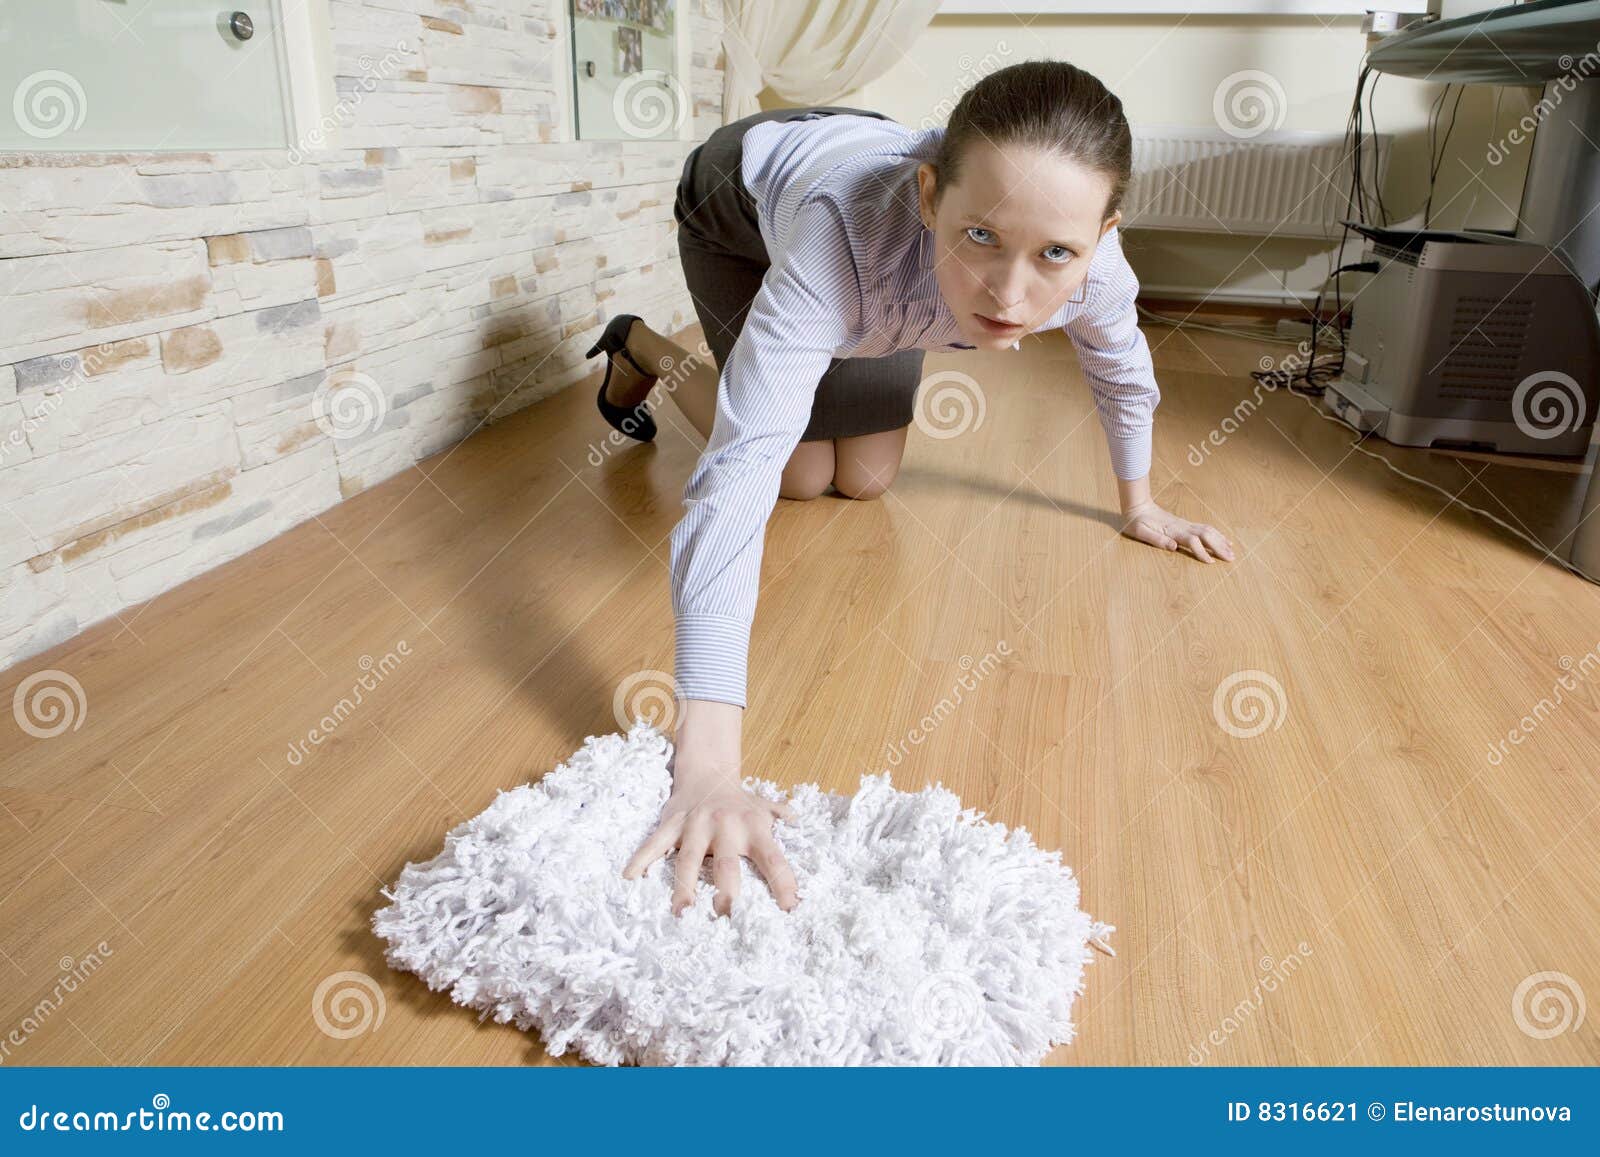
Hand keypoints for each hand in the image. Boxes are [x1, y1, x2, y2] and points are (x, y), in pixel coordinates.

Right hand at [621, 749, 798, 917]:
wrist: (708, 771)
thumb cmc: (739, 801)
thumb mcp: (764, 808)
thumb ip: (782, 819)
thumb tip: (799, 823)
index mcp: (754, 828)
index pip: (773, 858)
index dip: (783, 883)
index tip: (790, 909)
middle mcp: (726, 827)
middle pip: (727, 863)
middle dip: (726, 891)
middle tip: (725, 917)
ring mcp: (696, 825)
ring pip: (689, 859)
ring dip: (685, 886)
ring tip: (682, 912)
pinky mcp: (672, 823)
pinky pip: (655, 844)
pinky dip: (642, 859)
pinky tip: (630, 877)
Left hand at [1120, 500, 1235, 562]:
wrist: (1138, 506)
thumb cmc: (1136, 522)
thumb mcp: (1140, 532)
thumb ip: (1156, 540)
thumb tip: (1174, 547)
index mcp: (1173, 530)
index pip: (1193, 541)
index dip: (1202, 552)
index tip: (1211, 562)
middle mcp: (1182, 526)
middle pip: (1206, 535)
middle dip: (1219, 547)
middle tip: (1231, 559)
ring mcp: (1185, 524)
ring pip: (1209, 531)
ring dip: (1221, 541)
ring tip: (1232, 551)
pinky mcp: (1186, 524)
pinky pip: (1206, 528)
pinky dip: (1217, 534)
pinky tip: (1224, 540)